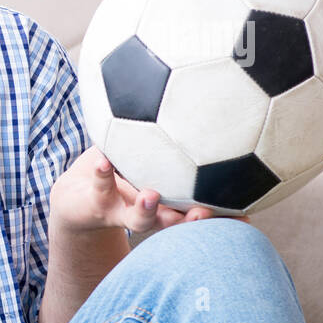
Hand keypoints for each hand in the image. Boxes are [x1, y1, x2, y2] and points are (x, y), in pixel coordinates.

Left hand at [49, 146, 249, 234]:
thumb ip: (180, 135)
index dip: (224, 219)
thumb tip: (217, 100)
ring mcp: (122, 211)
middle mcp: (150, 213)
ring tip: (150, 195)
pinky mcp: (95, 200)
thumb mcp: (152, 154)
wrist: (75, 199)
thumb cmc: (123, 173)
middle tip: (205, 214)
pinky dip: (101, 173)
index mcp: (170, 205)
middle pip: (175, 223)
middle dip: (191, 223)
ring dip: (145, 209)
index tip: (247, 219)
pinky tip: (102, 160)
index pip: (200, 214)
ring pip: (136, 218)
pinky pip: (100, 185)